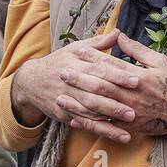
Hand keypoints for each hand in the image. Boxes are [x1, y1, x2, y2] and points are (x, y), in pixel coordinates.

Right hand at [10, 29, 140, 137]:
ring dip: (110, 121)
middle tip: (135, 109)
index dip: (118, 75)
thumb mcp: (75, 49)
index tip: (136, 80)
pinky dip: (99, 129)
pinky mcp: (64, 114)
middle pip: (95, 93)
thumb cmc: (59, 62)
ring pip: (90, 111)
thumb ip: (98, 43)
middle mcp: (72, 82)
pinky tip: (115, 134)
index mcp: (77, 64)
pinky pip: (83, 123)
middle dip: (115, 102)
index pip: (100, 69)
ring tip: (129, 127)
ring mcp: (67, 100)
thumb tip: (118, 32)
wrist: (30, 81)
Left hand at [63, 34, 166, 143]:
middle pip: (100, 86)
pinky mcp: (129, 125)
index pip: (111, 65)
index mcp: (137, 77)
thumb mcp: (159, 61)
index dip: (93, 58)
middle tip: (62, 72)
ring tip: (61, 97)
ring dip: (78, 102)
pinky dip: (89, 122)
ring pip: (99, 107)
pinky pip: (105, 125)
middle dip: (80, 79)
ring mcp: (129, 112)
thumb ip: (137, 49)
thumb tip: (119, 35)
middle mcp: (131, 94)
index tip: (78, 51)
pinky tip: (74, 118)